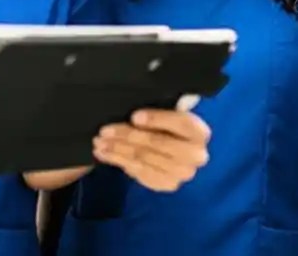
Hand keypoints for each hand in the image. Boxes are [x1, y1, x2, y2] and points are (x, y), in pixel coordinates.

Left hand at [93, 108, 210, 191]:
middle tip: (104, 131)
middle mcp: (196, 156)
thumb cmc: (168, 126)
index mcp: (198, 131)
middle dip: (127, 136)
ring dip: (117, 150)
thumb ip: (156, 112)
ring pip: (144, 160)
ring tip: (99, 143)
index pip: (179, 123)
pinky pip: (139, 173)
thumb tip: (133, 115)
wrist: (179, 151)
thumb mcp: (167, 114)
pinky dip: (119, 162)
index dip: (157, 119)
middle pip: (157, 144)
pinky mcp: (167, 185)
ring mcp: (182, 174)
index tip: (134, 116)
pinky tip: (105, 154)